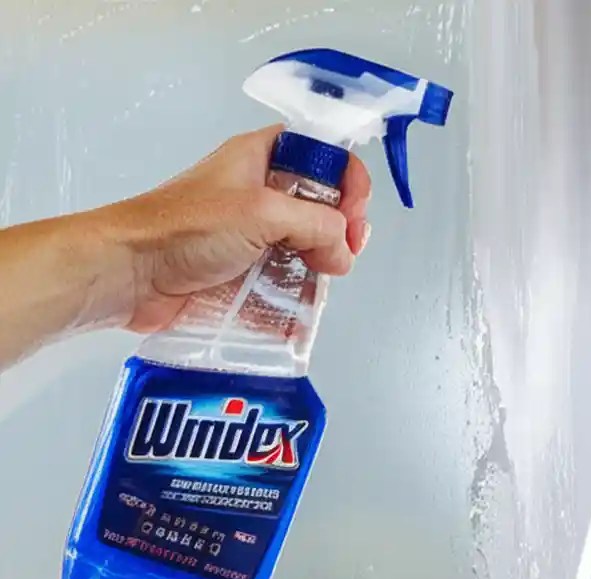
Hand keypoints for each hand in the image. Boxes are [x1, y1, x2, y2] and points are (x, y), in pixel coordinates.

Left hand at [102, 125, 372, 332]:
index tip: (352, 214)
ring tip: (324, 280)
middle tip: (343, 253)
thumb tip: (342, 252)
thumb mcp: (263, 212)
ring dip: (322, 262)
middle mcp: (259, 190)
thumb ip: (318, 225)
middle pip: (322, 201)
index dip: (347, 179)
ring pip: (306, 242)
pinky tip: (303, 304)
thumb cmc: (187, 228)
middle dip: (342, 227)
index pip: (323, 152)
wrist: (129, 273)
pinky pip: (283, 275)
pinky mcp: (241, 268)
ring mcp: (250, 231)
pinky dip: (298, 290)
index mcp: (261, 157)